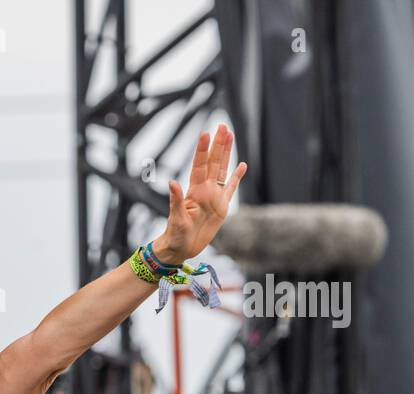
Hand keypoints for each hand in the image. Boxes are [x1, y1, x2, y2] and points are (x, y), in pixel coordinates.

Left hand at [154, 123, 246, 263]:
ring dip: (226, 154)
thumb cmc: (175, 235)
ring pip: (223, 170)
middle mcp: (205, 190)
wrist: (181, 249)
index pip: (199, 166)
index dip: (202, 150)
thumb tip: (171, 182)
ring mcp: (214, 197)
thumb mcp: (176, 219)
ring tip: (230, 135)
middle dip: (218, 144)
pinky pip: (231, 188)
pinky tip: (242, 165)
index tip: (206, 133)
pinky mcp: (222, 206)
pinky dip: (237, 177)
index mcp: (194, 191)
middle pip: (213, 162)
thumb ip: (176, 200)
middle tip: (222, 125)